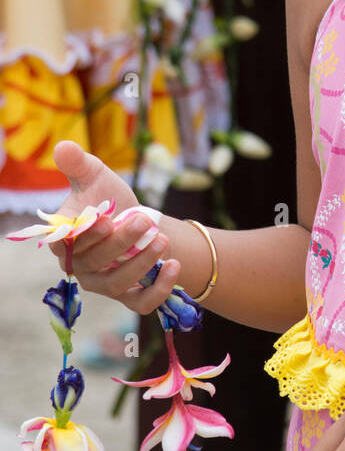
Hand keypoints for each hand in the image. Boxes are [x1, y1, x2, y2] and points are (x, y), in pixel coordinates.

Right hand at [45, 140, 179, 309]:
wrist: (140, 220)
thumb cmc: (109, 199)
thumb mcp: (96, 176)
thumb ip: (78, 163)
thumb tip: (63, 146)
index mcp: (64, 241)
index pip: (67, 245)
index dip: (86, 235)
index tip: (106, 218)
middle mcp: (80, 267)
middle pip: (96, 262)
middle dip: (122, 242)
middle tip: (145, 220)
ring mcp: (104, 284)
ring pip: (118, 283)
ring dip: (142, 263)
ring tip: (162, 239)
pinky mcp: (128, 297)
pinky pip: (140, 304)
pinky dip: (159, 289)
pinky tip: (175, 266)